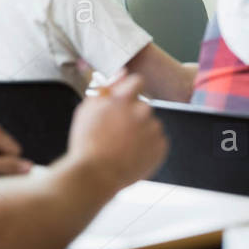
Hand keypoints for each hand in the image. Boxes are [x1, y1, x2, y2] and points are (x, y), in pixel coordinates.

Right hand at [66, 73, 167, 189]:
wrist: (95, 175)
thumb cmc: (87, 143)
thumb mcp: (88, 109)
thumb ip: (107, 87)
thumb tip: (123, 72)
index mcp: (124, 99)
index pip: (137, 82)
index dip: (130, 91)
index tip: (124, 103)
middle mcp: (142, 111)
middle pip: (143, 106)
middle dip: (132, 116)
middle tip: (116, 133)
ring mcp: (153, 130)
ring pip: (150, 124)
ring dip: (140, 132)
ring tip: (122, 147)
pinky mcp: (161, 147)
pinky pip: (157, 141)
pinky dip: (147, 147)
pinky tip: (131, 155)